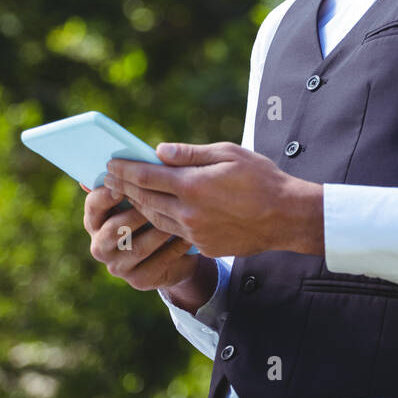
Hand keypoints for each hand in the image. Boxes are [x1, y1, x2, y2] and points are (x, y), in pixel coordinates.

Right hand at [82, 182, 197, 291]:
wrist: (177, 250)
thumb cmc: (161, 210)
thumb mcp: (151, 193)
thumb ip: (143, 177)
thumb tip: (146, 153)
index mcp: (97, 218)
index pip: (93, 204)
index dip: (106, 194)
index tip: (122, 184)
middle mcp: (100, 244)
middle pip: (113, 229)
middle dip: (135, 214)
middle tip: (157, 201)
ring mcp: (117, 266)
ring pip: (136, 247)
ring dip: (157, 232)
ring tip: (178, 218)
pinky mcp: (138, 281)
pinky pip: (155, 264)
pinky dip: (172, 250)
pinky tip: (187, 238)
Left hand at [103, 142, 323, 258]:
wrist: (287, 216)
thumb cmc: (262, 179)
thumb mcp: (229, 153)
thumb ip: (191, 154)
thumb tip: (160, 152)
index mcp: (193, 186)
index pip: (146, 176)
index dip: (125, 169)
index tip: (110, 164)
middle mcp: (188, 212)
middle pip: (145, 199)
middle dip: (126, 187)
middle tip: (111, 178)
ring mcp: (195, 233)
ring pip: (157, 219)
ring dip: (141, 206)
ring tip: (130, 194)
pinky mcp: (205, 246)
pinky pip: (176, 232)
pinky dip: (164, 220)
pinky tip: (161, 211)